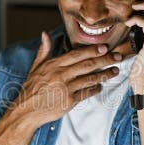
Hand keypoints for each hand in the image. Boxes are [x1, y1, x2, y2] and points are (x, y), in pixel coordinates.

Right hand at [8, 31, 122, 126]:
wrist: (26, 110)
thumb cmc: (31, 88)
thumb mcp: (35, 67)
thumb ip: (43, 51)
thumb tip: (45, 34)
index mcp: (53, 65)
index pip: (77, 54)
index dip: (92, 50)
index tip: (104, 47)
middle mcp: (61, 75)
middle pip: (88, 65)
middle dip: (105, 60)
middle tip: (118, 57)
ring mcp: (66, 88)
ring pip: (90, 78)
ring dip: (105, 74)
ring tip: (115, 71)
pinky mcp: (69, 101)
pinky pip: (86, 93)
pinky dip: (95, 89)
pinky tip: (101, 86)